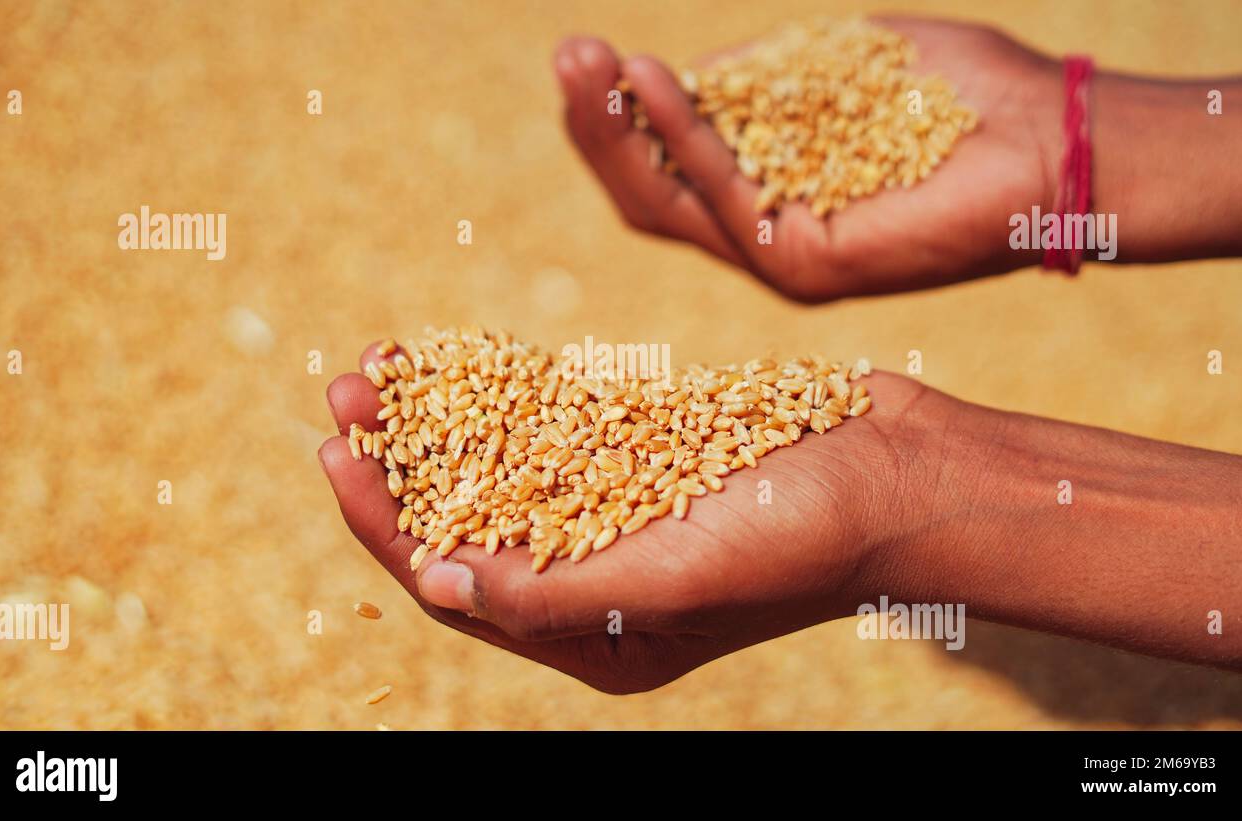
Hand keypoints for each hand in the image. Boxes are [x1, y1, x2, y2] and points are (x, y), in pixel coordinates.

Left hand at [318, 340, 956, 692]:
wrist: (906, 474)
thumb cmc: (808, 539)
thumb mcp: (676, 577)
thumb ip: (553, 593)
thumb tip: (432, 585)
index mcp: (593, 637)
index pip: (458, 587)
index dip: (387, 524)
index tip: (335, 454)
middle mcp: (596, 583)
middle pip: (467, 524)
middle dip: (400, 463)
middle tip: (341, 390)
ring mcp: (622, 518)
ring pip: (501, 471)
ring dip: (439, 421)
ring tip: (377, 366)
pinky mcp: (646, 459)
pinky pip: (553, 430)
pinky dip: (504, 396)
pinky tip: (459, 356)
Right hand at [554, 17, 1061, 300]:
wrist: (1051, 137)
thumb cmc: (959, 94)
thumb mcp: (834, 65)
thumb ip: (758, 79)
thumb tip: (680, 78)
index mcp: (768, 196)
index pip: (666, 169)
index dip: (616, 118)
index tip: (587, 57)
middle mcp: (766, 237)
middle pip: (648, 195)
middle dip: (597, 125)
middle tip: (565, 54)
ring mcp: (782, 261)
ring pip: (668, 206)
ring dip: (616, 131)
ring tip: (584, 62)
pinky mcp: (807, 267)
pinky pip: (724, 198)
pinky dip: (683, 135)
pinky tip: (651, 79)